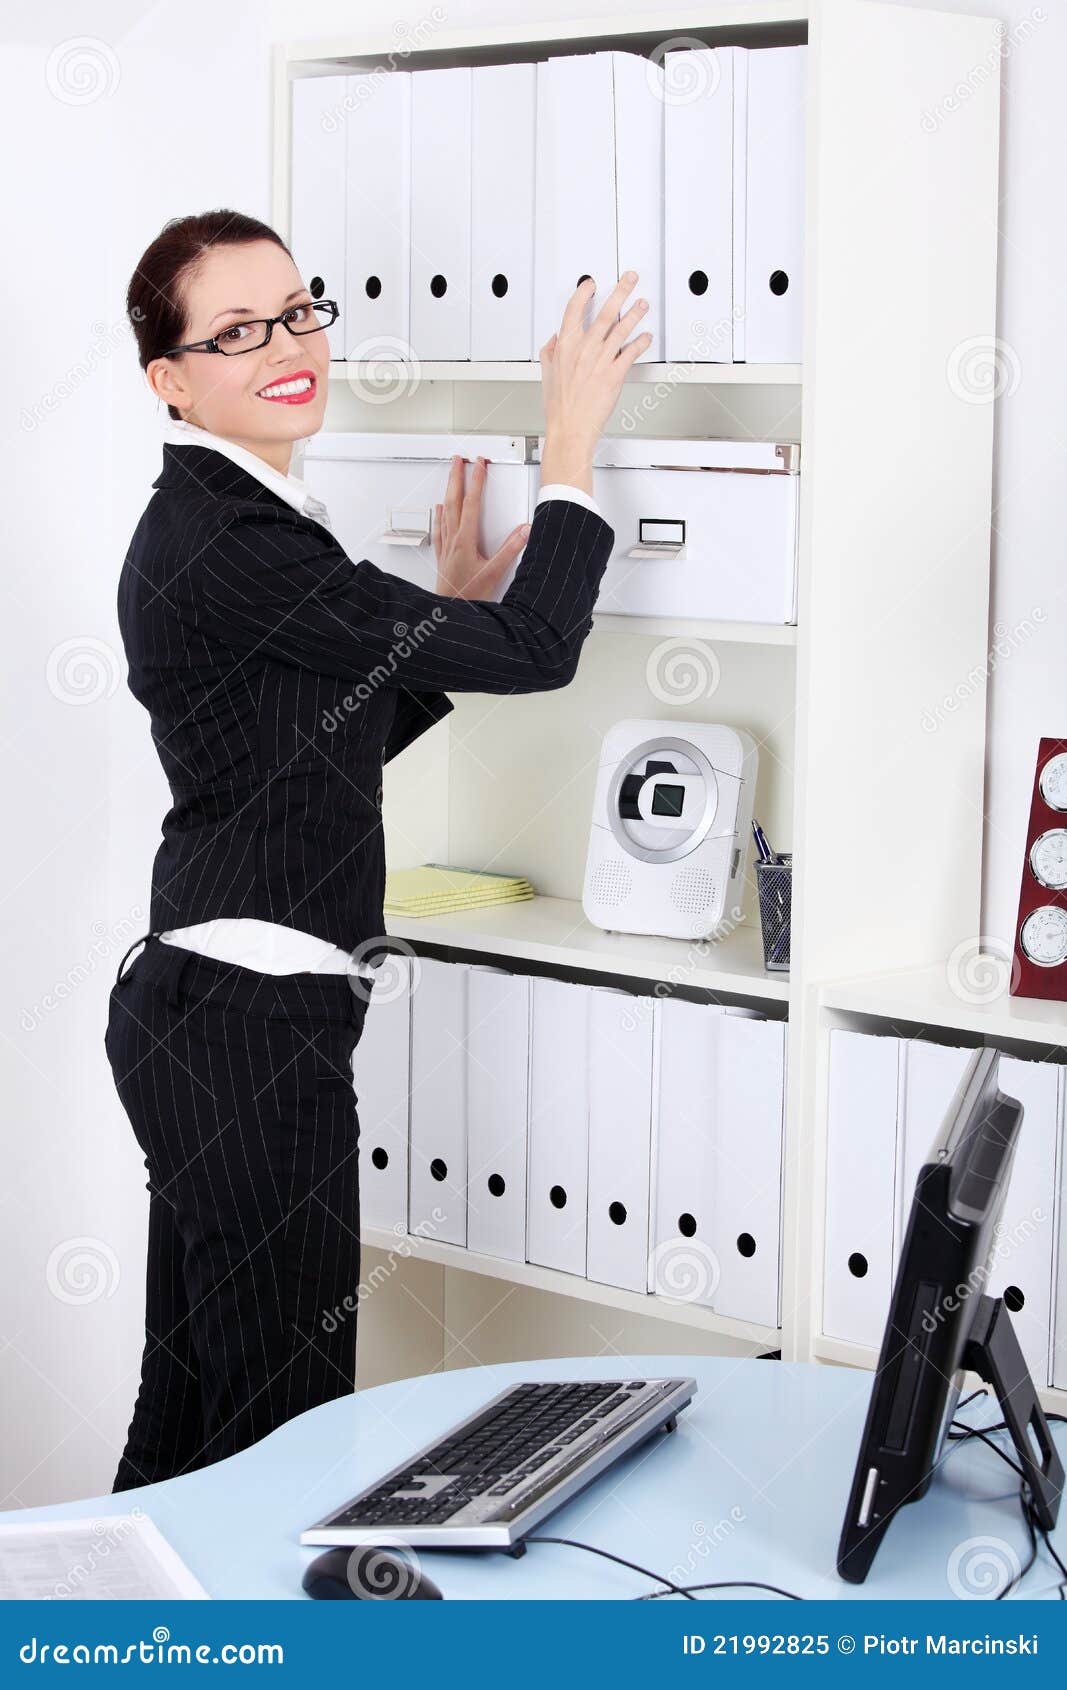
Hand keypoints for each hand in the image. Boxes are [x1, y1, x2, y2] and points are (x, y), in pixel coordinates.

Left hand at [432, 455, 530, 599]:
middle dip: (456, 477)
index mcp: (465, 541)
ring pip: (445, 511)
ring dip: (448, 491)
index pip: (472, 503)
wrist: (450, 612)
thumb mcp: (494, 573)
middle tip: (459, 460)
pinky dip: (440, 515)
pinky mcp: (443, 556)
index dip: (476, 481)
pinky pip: (440, 528)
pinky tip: (439, 509)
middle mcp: (453, 540)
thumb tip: (524, 530)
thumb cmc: (469, 596)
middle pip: (454, 500)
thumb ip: (510, 550)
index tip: (479, 464)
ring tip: (450, 475)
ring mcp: (446, 547)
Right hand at [539, 271, 651, 457]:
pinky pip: (631, 352)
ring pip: (622, 328)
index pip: (574, 309)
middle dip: (620, 291)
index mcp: (565, 345)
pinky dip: (641, 342)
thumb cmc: (559, 407)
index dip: (584, 292)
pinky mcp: (614, 374)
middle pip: (605, 312)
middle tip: (630, 279)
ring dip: (635, 313)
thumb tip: (556, 339)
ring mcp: (600, 360)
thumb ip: (551, 352)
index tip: (592, 284)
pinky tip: (646, 337)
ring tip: (643, 304)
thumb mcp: (547, 374)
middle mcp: (584, 349)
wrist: (570, 428)